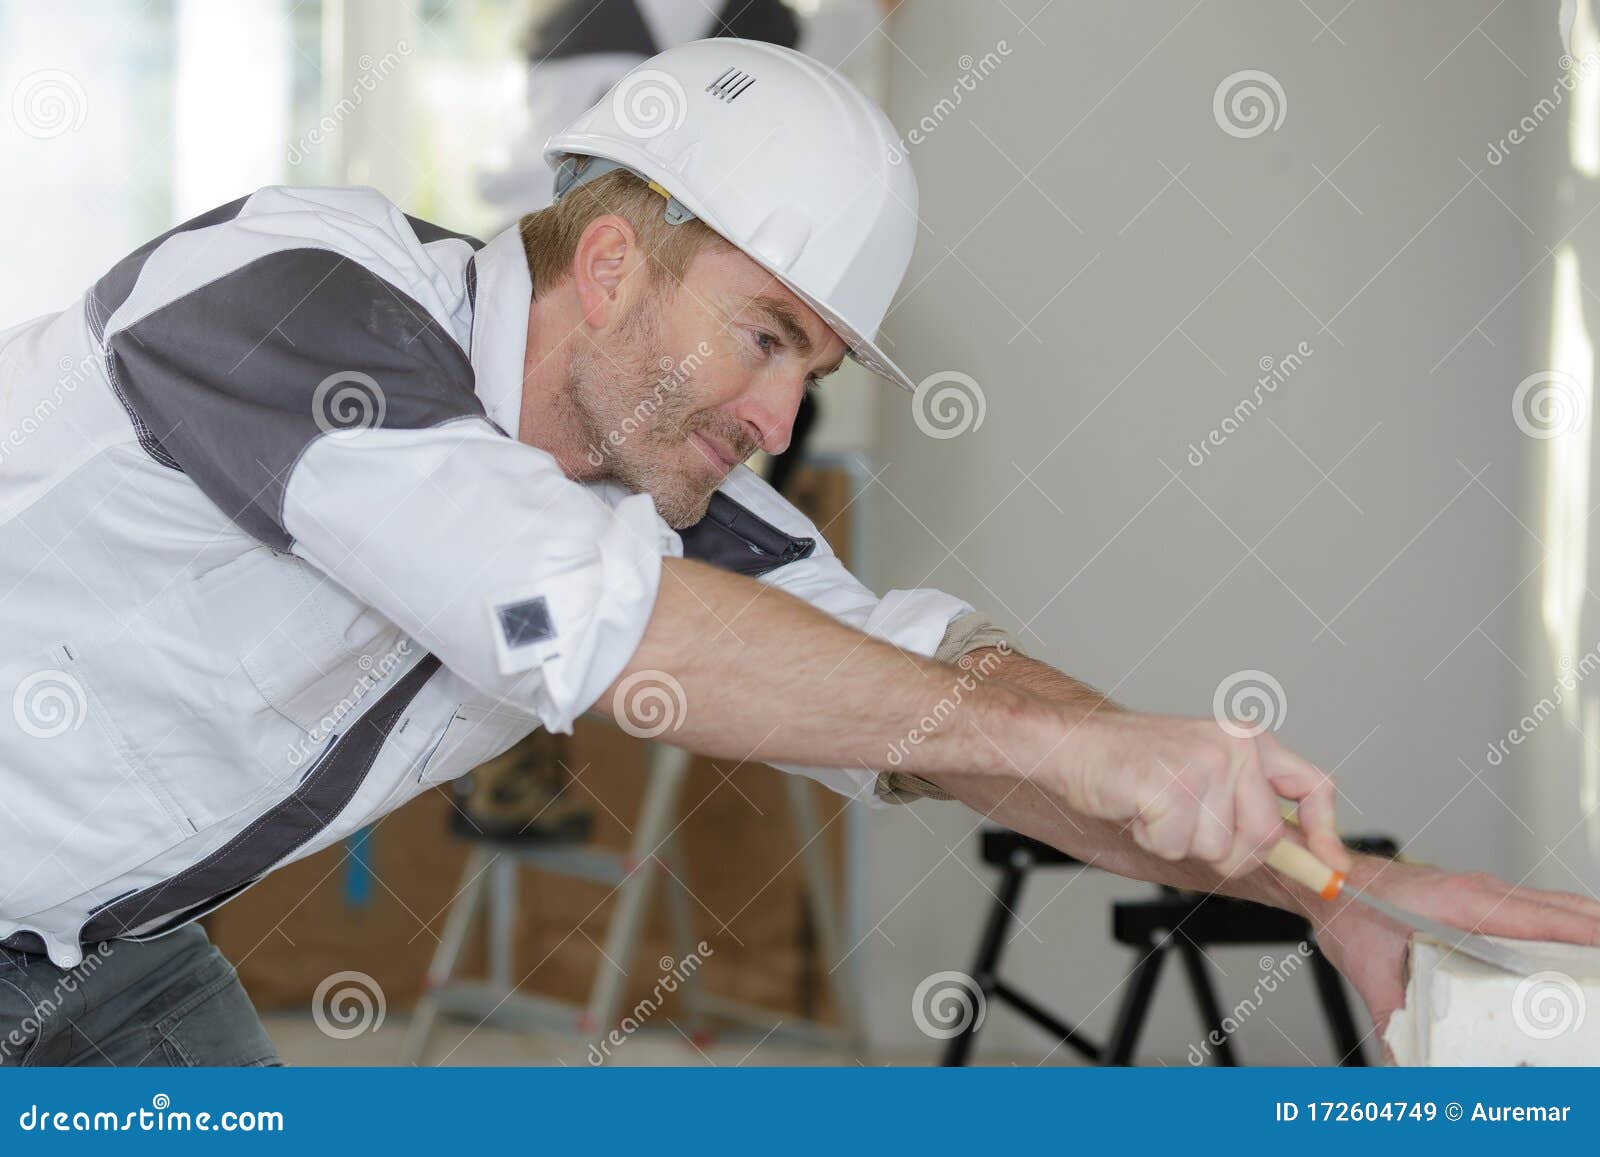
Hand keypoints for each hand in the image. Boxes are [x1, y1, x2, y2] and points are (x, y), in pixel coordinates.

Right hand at [1056, 711, 1348, 877]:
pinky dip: (1151, 839)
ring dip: (1179, 842)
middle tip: (1188, 825)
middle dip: (1227, 852)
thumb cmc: (1134, 764)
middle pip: (1264, 839)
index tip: (1330, 869)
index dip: (1325, 835)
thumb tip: (1303, 859)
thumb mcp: (1206, 773)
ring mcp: (1204, 764)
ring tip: (1156, 806)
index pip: (1313, 787)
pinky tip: (1138, 806)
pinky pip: (1175, 846)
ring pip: (1217, 849)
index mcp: (1249, 741)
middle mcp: (1234, 747)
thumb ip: (1251, 806)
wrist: (1073, 743)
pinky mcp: (1171, 785)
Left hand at [1310, 856, 1599, 1053]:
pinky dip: (1566, 926)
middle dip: (1599, 935)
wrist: (1325, 879)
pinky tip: (1575, 955)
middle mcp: (1482, 890)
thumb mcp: (1368, 970)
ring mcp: (1484, 891)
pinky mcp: (1480, 899)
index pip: (1543, 917)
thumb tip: (1402, 1061)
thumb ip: (1390, 1018)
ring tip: (1598, 972)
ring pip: (1556, 905)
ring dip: (1589, 930)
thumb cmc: (1347, 908)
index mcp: (1464, 901)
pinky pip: (1537, 909)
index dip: (1587, 934)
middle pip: (1565, 907)